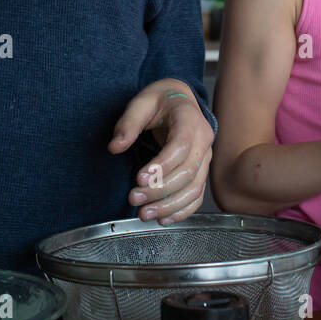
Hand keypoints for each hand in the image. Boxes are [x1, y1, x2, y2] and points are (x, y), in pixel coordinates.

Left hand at [109, 79, 213, 224]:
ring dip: (169, 205)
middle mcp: (203, 140)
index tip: (139, 178)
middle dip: (160, 190)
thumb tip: (115, 147)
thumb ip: (128, 123)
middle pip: (188, 171)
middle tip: (133, 197)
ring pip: (194, 188)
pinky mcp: (201, 171)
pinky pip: (197, 195)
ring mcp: (205, 158)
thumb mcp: (141, 103)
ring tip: (144, 213)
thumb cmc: (160, 101)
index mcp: (190, 119)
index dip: (162, 165)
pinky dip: (182, 210)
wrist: (180, 100)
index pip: (181, 146)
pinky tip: (163, 219)